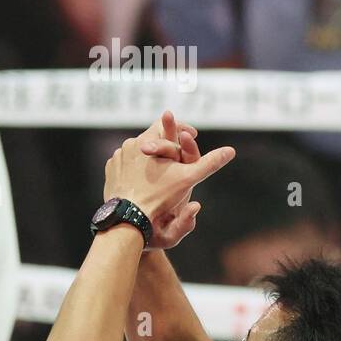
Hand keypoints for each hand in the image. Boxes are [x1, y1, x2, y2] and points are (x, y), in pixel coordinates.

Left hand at [103, 112, 234, 227]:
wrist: (128, 217)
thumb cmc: (159, 197)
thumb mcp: (189, 179)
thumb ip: (210, 163)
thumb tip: (230, 151)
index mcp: (145, 140)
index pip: (165, 123)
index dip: (182, 128)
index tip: (192, 135)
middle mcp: (128, 145)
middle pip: (151, 137)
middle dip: (167, 143)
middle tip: (180, 153)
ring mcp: (117, 158)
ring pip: (138, 151)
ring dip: (152, 155)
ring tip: (165, 166)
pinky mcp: (110, 170)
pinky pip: (126, 163)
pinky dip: (137, 166)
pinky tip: (146, 176)